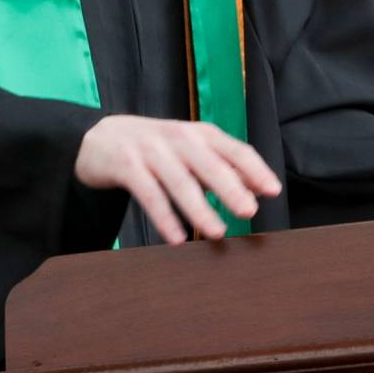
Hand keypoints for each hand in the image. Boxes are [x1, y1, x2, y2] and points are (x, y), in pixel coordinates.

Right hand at [75, 116, 280, 246]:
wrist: (100, 138)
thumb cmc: (156, 149)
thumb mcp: (190, 152)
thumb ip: (221, 167)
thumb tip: (257, 189)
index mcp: (200, 134)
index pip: (234, 149)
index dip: (254, 169)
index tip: (272, 191)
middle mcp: (178, 137)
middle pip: (209, 164)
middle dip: (231, 188)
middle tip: (249, 211)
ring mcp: (151, 150)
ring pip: (180, 181)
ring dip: (200, 208)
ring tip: (217, 232)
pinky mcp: (126, 165)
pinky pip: (149, 193)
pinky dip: (164, 217)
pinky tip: (177, 238)